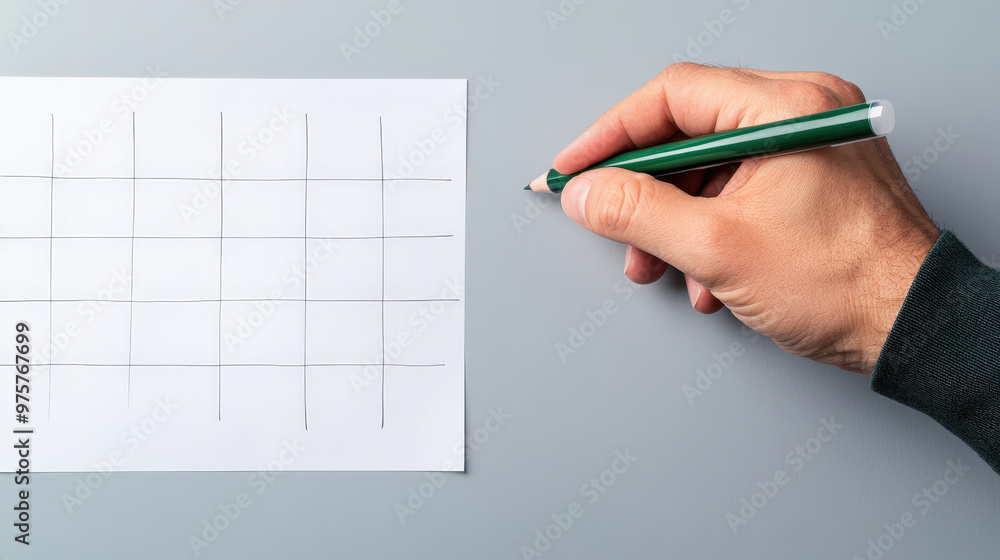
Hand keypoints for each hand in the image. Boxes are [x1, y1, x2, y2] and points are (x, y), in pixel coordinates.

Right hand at [553, 63, 939, 372]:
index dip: (610, 135)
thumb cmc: (845, 284)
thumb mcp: (717, 248)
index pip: (671, 96)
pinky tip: (707, 278)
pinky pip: (738, 189)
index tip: (574, 169)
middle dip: (644, 190)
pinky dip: (709, 230)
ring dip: (673, 221)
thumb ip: (637, 212)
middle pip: (688, 132)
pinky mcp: (811, 179)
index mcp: (785, 107)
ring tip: (660, 266)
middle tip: (609, 223)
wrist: (913, 327)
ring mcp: (809, 145)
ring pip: (709, 167)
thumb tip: (585, 193)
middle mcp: (801, 112)